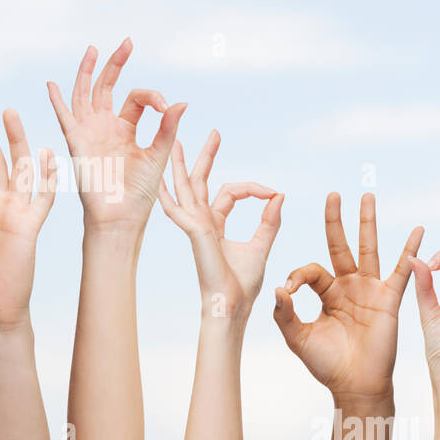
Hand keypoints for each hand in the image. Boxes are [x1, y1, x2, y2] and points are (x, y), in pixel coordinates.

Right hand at [47, 38, 184, 233]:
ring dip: (88, 72)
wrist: (121, 217)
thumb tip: (181, 102)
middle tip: (127, 42)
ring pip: (85, 94)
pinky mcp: (77, 143)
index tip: (165, 107)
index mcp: (126, 129)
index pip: (137, 98)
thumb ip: (167, 128)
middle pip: (107, 87)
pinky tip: (52, 85)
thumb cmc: (139, 193)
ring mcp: (90, 133)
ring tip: (93, 49)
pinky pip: (65, 119)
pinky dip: (57, 102)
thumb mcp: (157, 155)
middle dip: (116, 64)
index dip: (152, 96)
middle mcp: (106, 127)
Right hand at [157, 130, 282, 321]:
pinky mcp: (195, 233)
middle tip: (214, 133)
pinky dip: (168, 196)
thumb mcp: (260, 245)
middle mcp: (201, 222)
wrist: (232, 306)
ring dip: (180, 165)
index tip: (272, 193)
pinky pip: (178, 210)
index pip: (230, 193)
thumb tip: (279, 196)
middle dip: (206, 157)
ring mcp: (195, 227)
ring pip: (186, 188)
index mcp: (215, 225)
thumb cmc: (242, 284)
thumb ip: (269, 221)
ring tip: (176, 141)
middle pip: (201, 182)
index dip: (252, 189)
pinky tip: (160, 183)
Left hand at [273, 193, 422, 402]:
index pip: (311, 270)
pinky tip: (418, 230)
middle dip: (336, 220)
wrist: (354, 385)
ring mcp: (370, 290)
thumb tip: (278, 288)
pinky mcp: (389, 299)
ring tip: (367, 196)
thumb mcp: (297, 338)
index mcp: (326, 293)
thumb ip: (284, 313)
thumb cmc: (326, 364)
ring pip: (368, 249)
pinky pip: (401, 271)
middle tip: (334, 194)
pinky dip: (410, 251)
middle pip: (340, 245)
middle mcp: (348, 286)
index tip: (289, 288)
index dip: (299, 275)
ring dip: (367, 223)